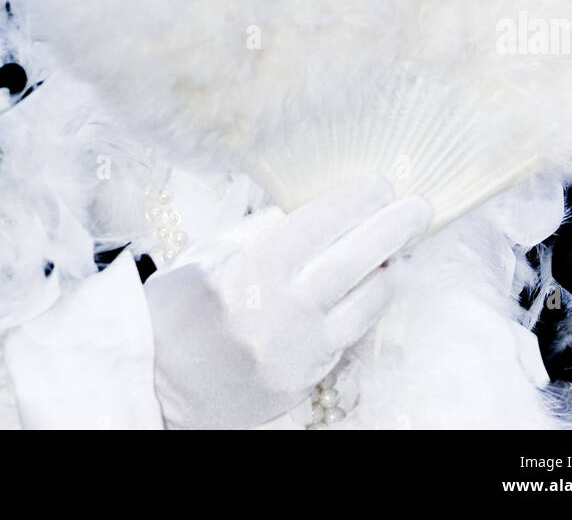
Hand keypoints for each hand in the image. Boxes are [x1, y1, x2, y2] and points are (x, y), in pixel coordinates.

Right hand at [144, 176, 430, 429]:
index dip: (356, 200)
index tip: (380, 182)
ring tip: (402, 248)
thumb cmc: (173, 313)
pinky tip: (372, 287)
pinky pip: (348, 337)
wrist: (152, 389)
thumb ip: (263, 233)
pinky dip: (363, 309)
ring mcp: (297, 354)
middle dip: (394, 229)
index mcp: (250, 272)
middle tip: (419, 208)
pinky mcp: (304, 383)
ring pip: (365, 306)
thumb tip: (315, 207)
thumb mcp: (208, 257)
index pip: (319, 224)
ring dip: (389, 272)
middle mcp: (280, 314)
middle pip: (356, 262)